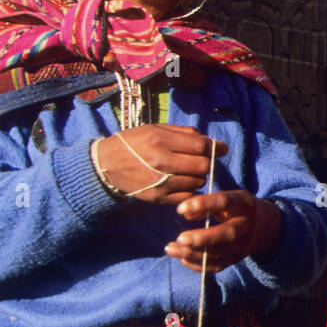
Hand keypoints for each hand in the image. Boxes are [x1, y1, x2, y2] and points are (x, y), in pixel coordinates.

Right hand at [92, 124, 227, 205]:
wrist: (105, 166)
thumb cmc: (133, 143)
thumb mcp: (155, 129)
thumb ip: (184, 134)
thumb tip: (212, 142)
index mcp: (160, 140)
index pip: (200, 146)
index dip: (215, 147)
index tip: (221, 148)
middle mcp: (161, 161)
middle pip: (202, 166)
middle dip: (207, 162)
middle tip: (201, 160)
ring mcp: (160, 182)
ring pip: (197, 182)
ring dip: (198, 176)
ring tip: (188, 171)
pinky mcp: (158, 197)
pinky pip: (187, 196)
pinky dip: (189, 190)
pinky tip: (181, 183)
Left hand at [165, 190, 280, 271]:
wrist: (264, 226)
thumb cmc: (236, 208)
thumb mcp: (227, 199)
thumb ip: (206, 204)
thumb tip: (186, 214)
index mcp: (244, 204)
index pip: (224, 202)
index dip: (202, 204)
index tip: (179, 209)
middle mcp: (246, 226)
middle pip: (227, 234)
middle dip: (203, 238)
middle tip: (180, 238)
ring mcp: (243, 245)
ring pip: (219, 253)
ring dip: (193, 253)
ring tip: (171, 248)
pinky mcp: (236, 259)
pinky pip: (217, 266)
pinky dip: (197, 264)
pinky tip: (181, 258)